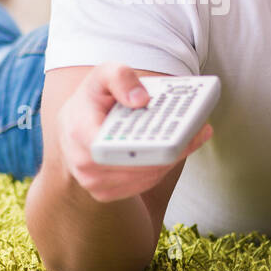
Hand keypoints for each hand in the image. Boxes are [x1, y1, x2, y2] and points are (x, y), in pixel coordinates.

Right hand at [58, 63, 213, 202]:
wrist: (71, 129)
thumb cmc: (90, 101)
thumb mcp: (101, 76)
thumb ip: (120, 77)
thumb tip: (141, 99)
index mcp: (80, 133)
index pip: (117, 146)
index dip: (147, 144)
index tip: (175, 133)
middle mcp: (85, 165)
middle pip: (139, 164)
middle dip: (171, 148)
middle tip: (199, 129)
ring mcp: (95, 184)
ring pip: (146, 176)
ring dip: (173, 157)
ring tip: (195, 135)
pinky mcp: (107, 194)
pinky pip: (144, 183)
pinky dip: (164, 167)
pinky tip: (180, 149)